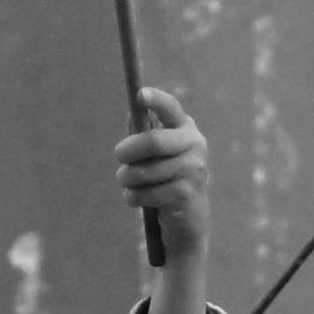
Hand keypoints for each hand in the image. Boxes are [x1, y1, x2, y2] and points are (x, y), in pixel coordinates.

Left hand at [118, 89, 211, 313]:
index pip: (171, 109)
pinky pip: (145, 193)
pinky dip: (133, 197)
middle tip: (119, 157)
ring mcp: (194, 170)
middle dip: (127, 151)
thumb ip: (145, 131)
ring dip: (126, 179)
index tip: (139, 94)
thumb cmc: (164, 177)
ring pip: (143, 171)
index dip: (156, 100)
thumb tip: (133, 108)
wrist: (187, 219)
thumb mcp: (156, 153)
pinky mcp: (186, 194)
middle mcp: (195, 145)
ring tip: (127, 182)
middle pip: (153, 141)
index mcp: (186, 128)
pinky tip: (136, 199)